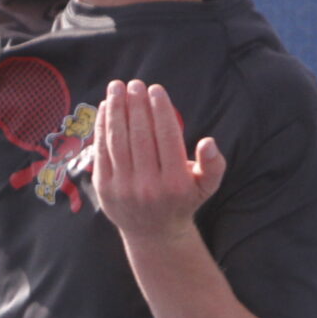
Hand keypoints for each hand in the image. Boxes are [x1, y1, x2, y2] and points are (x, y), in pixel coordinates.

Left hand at [90, 80, 225, 243]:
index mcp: (176, 183)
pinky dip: (102, 127)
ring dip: (115, 111)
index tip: (155, 89)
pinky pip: (102, 151)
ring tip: (117, 89)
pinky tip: (105, 108)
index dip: (160, 109)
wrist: (154, 233)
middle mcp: (149, 186)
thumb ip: (213, 165)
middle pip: (140, 136)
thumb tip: (209, 141)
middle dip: (135, 105)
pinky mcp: (105, 188)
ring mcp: (124, 188)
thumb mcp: (206, 186)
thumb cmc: (183, 200)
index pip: (166, 137)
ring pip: (118, 141)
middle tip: (134, 83)